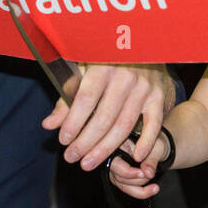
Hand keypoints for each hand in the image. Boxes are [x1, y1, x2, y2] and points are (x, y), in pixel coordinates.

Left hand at [42, 63, 174, 170]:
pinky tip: (136, 157)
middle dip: (85, 142)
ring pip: (123, 125)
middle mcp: (125, 76)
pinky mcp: (157, 96)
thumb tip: (49, 124)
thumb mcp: (84, 70)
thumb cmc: (107, 59)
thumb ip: (67, 97)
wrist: (142, 44)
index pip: (86, 99)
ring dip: (106, 148)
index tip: (63, 140)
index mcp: (103, 65)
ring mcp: (143, 87)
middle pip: (104, 118)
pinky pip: (153, 124)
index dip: (73, 122)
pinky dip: (146, 142)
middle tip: (72, 157)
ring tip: (89, 162)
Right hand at [107, 136, 165, 199]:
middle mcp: (114, 159)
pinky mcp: (122, 179)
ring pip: (124, 186)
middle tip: (151, 174)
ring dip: (141, 187)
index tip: (142, 173)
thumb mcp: (156, 147)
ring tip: (154, 184)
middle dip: (138, 179)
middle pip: (119, 177)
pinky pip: (129, 190)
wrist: (156, 147)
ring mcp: (116, 170)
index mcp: (118, 145)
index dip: (128, 172)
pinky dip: (142, 192)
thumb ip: (151, 159)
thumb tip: (147, 173)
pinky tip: (153, 189)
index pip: (115, 163)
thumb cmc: (154, 143)